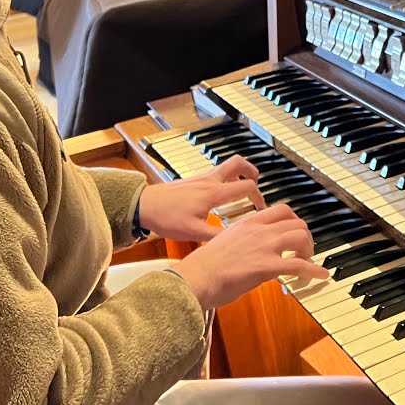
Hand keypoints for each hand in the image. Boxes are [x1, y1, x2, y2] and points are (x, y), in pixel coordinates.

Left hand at [137, 155, 264, 241]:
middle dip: (253, 172)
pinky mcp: (194, 180)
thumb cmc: (165, 217)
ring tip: (243, 185)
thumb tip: (236, 241)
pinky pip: (216, 173)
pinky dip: (226, 178)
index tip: (260, 209)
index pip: (246, 187)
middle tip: (257, 185)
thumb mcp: (193, 232)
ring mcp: (201, 178)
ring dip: (240, 172)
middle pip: (239, 163)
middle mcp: (209, 181)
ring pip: (227, 165)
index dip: (259, 197)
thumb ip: (217, 236)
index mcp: (213, 193)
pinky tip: (222, 194)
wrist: (144, 206)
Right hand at [171, 206, 330, 308]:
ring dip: (309, 250)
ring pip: (300, 236)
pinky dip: (314, 270)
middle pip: (295, 222)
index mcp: (247, 224)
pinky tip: (320, 275)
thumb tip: (252, 252)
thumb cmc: (203, 267)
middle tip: (304, 250)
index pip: (280, 211)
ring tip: (307, 262)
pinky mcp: (267, 266)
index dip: (293, 222)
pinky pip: (298, 265)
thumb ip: (243, 243)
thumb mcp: (225, 243)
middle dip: (305, 236)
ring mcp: (264, 246)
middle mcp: (258, 230)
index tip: (295, 233)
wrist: (195, 278)